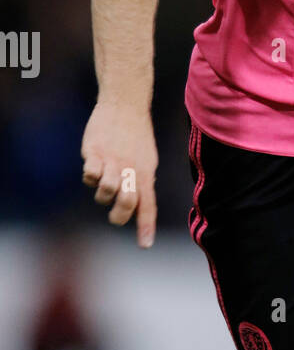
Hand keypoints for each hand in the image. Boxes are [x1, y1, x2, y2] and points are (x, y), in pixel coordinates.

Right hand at [81, 101, 158, 246]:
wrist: (125, 103)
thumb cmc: (136, 135)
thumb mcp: (147, 160)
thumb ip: (142, 183)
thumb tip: (139, 206)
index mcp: (146, 173)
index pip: (148, 205)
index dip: (146, 226)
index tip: (145, 245)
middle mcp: (131, 169)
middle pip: (128, 202)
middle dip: (120, 215)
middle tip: (115, 215)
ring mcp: (112, 161)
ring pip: (106, 191)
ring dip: (102, 195)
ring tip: (103, 183)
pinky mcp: (95, 152)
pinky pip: (89, 175)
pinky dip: (89, 177)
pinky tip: (92, 166)